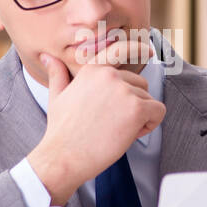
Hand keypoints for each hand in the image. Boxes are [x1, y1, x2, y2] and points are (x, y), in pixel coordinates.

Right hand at [27, 38, 164, 205]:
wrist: (64, 157)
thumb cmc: (61, 132)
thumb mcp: (56, 96)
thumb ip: (57, 74)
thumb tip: (47, 57)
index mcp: (93, 70)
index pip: (120, 51)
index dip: (137, 49)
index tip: (148, 51)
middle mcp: (110, 75)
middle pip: (140, 84)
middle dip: (132, 105)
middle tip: (112, 123)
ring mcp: (124, 91)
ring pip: (149, 100)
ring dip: (140, 118)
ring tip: (116, 131)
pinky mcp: (136, 109)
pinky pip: (158, 112)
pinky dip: (149, 125)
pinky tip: (129, 135)